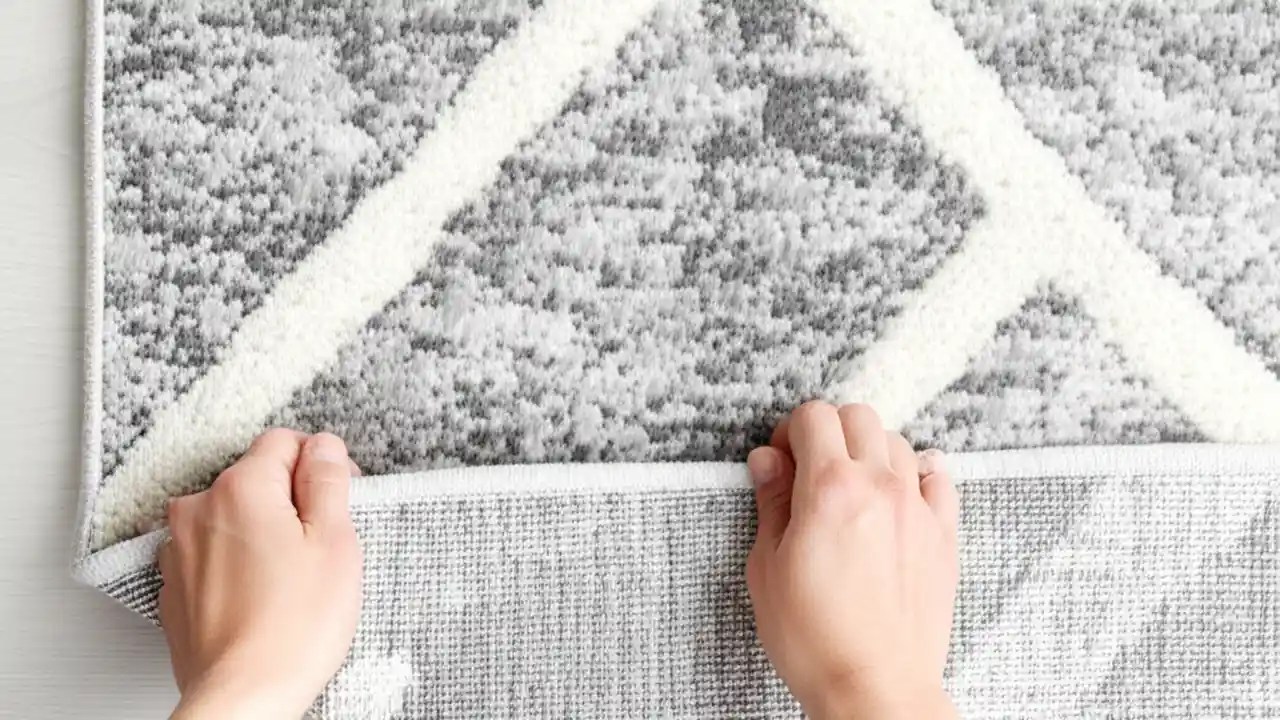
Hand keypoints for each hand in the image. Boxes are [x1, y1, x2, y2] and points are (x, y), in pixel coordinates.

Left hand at [158, 430, 363, 719]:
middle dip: (291, 501)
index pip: (284, 441)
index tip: (337, 495)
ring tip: (291, 578)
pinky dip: (239, 564)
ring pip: (234, 517)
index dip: (320, 463)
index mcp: (241, 488)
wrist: (244, 696)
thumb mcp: (335, 541)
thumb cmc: (293, 628)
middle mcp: (199, 509)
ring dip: (263, 533)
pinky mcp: (175, 585)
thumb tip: (323, 447)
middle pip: (257, 478)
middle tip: (320, 546)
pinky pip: (215, 554)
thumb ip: (327, 480)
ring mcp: (180, 549)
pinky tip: (265, 597)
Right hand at [745, 402, 958, 719]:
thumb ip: (771, 503)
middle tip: (810, 466)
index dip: (790, 430)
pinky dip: (917, 474)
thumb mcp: (768, 568)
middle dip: (829, 430)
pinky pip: (940, 479)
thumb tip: (767, 460)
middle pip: (859, 416)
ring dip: (870, 451)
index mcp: (830, 489)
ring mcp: (917, 510)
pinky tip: (898, 495)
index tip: (782, 458)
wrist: (875, 688)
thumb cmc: (814, 639)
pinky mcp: (943, 536)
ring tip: (851, 488)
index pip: (814, 417)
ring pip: (898, 442)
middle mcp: (879, 487)